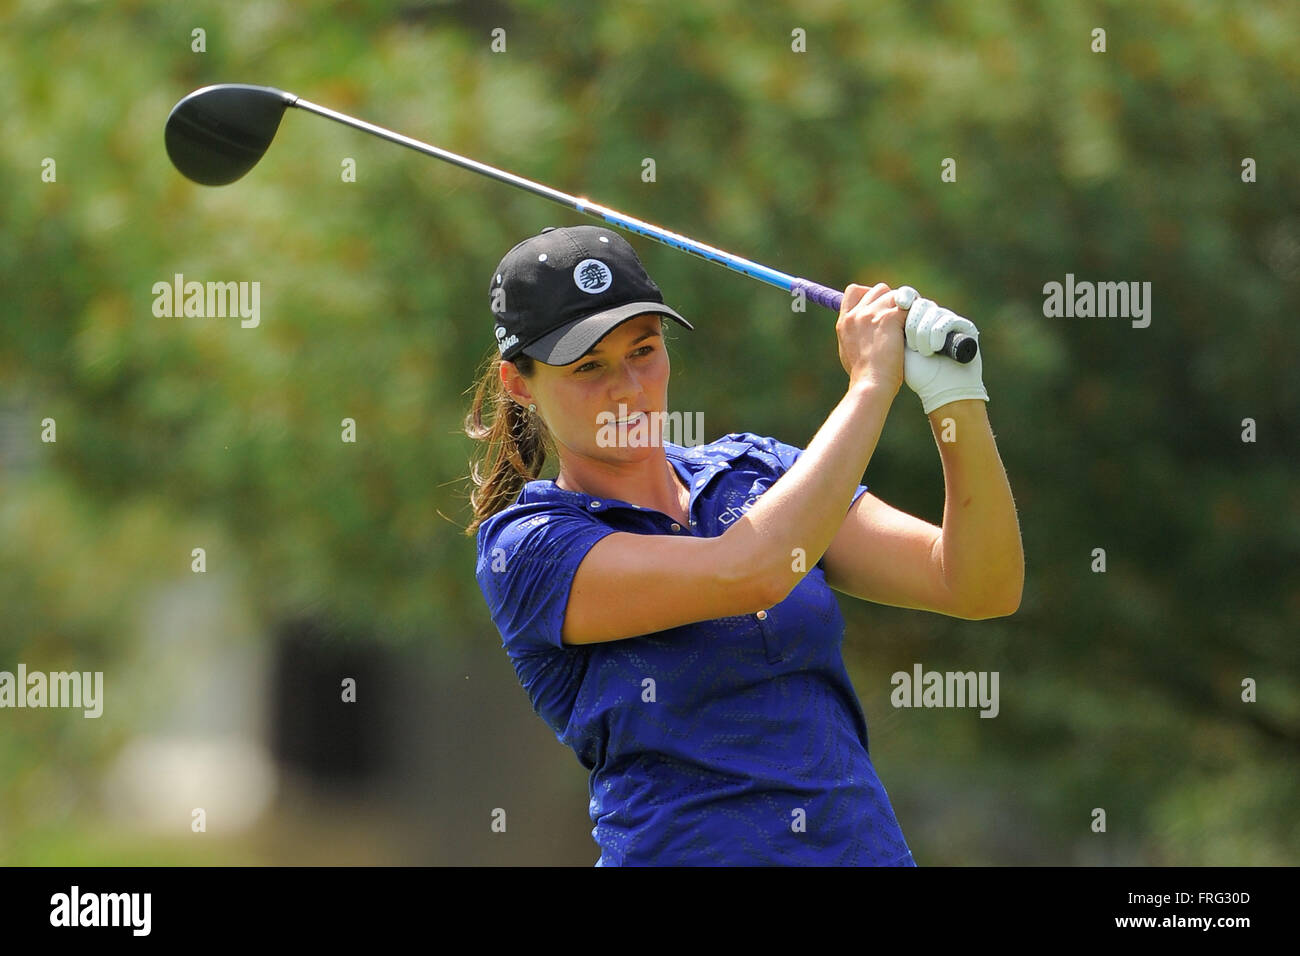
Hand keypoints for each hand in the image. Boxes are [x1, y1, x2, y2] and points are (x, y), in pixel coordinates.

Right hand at [836, 282, 907, 395]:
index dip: (870, 295)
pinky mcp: (889, 318)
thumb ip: (855, 335)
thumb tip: (863, 332)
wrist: (871, 384)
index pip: (854, 291)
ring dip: (906, 307)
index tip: (880, 307)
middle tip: (902, 317)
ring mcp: (872, 314)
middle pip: (879, 289)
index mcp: (845, 322)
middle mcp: (857, 314)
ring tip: (912, 324)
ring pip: (896, 295)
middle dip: (892, 300)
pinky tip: (917, 329)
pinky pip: (909, 305)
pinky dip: (915, 314)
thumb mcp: (848, 352)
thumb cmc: (863, 376)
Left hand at [898, 287, 988, 413]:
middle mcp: (933, 317)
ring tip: (924, 352)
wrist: (941, 390)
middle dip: (912, 324)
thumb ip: (888, 327)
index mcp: (915, 320)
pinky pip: (947, 320)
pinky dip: (937, 334)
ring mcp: (949, 320)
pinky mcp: (965, 326)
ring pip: (931, 311)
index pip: (908, 297)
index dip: (903, 297)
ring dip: (923, 333)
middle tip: (913, 346)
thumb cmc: (918, 374)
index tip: (899, 304)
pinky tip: (935, 348)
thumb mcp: (898, 348)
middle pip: (919, 303)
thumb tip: (874, 307)